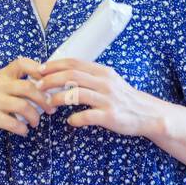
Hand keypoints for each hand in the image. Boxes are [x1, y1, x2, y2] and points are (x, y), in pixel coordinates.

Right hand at [0, 57, 50, 138]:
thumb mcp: (5, 87)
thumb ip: (23, 84)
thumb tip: (52, 87)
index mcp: (4, 75)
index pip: (22, 63)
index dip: (38, 70)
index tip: (49, 83)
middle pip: (27, 87)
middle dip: (43, 100)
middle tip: (51, 109)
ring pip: (22, 106)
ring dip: (34, 117)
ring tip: (35, 123)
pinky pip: (13, 123)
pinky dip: (22, 129)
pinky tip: (24, 130)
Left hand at [38, 58, 167, 136]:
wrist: (148, 114)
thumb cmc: (124, 98)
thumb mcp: (109, 80)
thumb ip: (90, 76)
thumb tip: (64, 73)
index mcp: (102, 72)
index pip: (74, 63)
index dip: (54, 65)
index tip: (39, 70)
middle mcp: (104, 83)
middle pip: (71, 76)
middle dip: (50, 80)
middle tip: (37, 87)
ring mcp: (107, 99)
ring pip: (76, 94)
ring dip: (58, 98)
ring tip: (49, 104)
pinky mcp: (110, 116)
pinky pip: (86, 116)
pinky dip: (74, 118)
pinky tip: (70, 121)